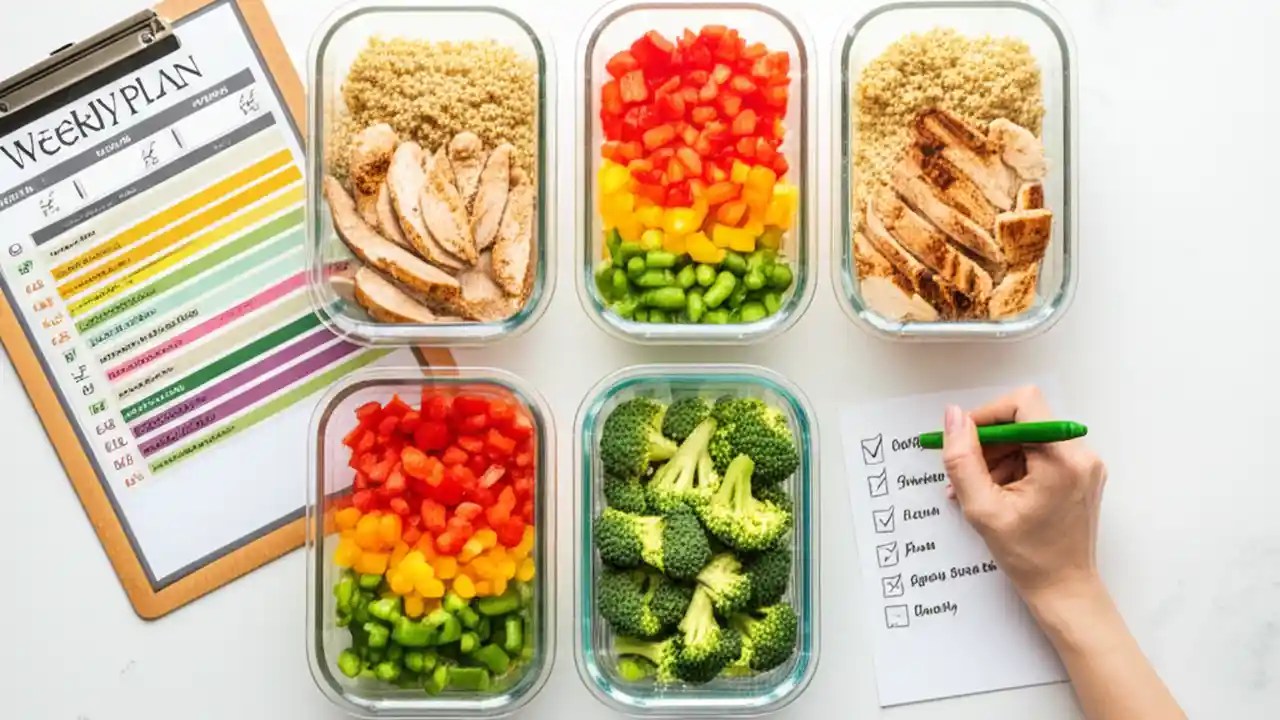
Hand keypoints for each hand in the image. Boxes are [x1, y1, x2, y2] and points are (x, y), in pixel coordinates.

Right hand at [941, 386, 1107, 608]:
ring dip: (999, 458)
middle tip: (967, 473)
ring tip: (981, 491)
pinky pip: (1040, 453)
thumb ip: (962, 459)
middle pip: (1024, 420)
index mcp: (1062, 459)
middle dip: (990, 443)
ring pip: (1029, 437)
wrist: (1064, 589)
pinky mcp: (1081, 473)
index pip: (1023, 403)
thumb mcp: (982, 508)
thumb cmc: (1029, 557)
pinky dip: (1015, 466)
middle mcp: (1081, 454)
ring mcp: (1085, 464)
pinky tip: (999, 494)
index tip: (965, 439)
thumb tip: (953, 417)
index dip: (987, 414)